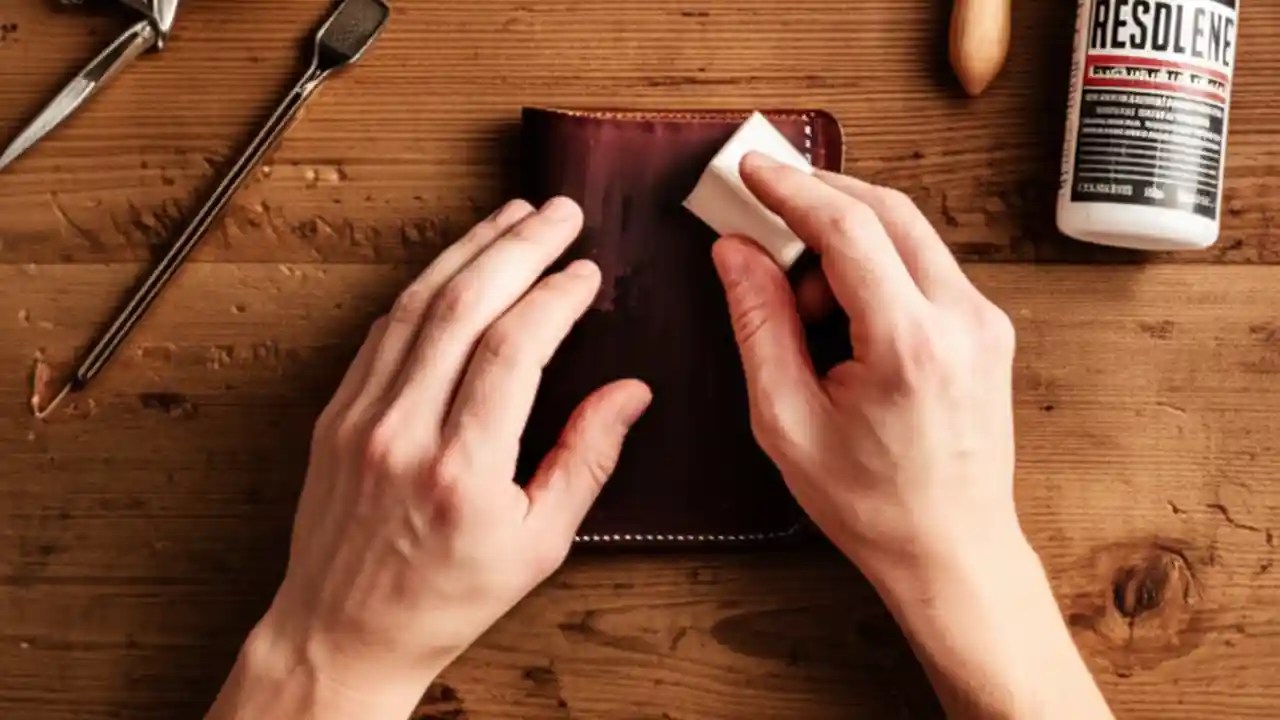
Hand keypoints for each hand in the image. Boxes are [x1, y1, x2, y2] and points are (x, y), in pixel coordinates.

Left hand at [209, 198, 650, 718]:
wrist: (345, 630)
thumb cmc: (446, 598)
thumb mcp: (539, 545)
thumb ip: (586, 461)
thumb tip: (629, 394)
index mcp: (462, 470)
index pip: (515, 349)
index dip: (555, 294)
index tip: (586, 270)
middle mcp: (404, 432)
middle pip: (465, 306)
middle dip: (519, 246)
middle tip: (558, 212)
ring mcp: (361, 417)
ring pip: (417, 305)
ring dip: (469, 250)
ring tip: (512, 217)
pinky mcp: (337, 413)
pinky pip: (383, 329)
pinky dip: (424, 285)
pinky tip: (455, 264)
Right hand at [712, 154, 1111, 718]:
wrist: (951, 549)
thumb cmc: (870, 502)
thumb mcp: (787, 421)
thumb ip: (759, 325)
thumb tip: (736, 252)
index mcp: (908, 343)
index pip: (847, 229)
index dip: (791, 189)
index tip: (752, 169)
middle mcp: (960, 319)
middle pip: (887, 211)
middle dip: (819, 200)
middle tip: (766, 210)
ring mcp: (983, 321)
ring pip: (908, 234)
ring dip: (846, 243)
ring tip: (804, 310)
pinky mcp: (987, 328)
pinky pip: (924, 267)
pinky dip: (875, 269)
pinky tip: (842, 319)